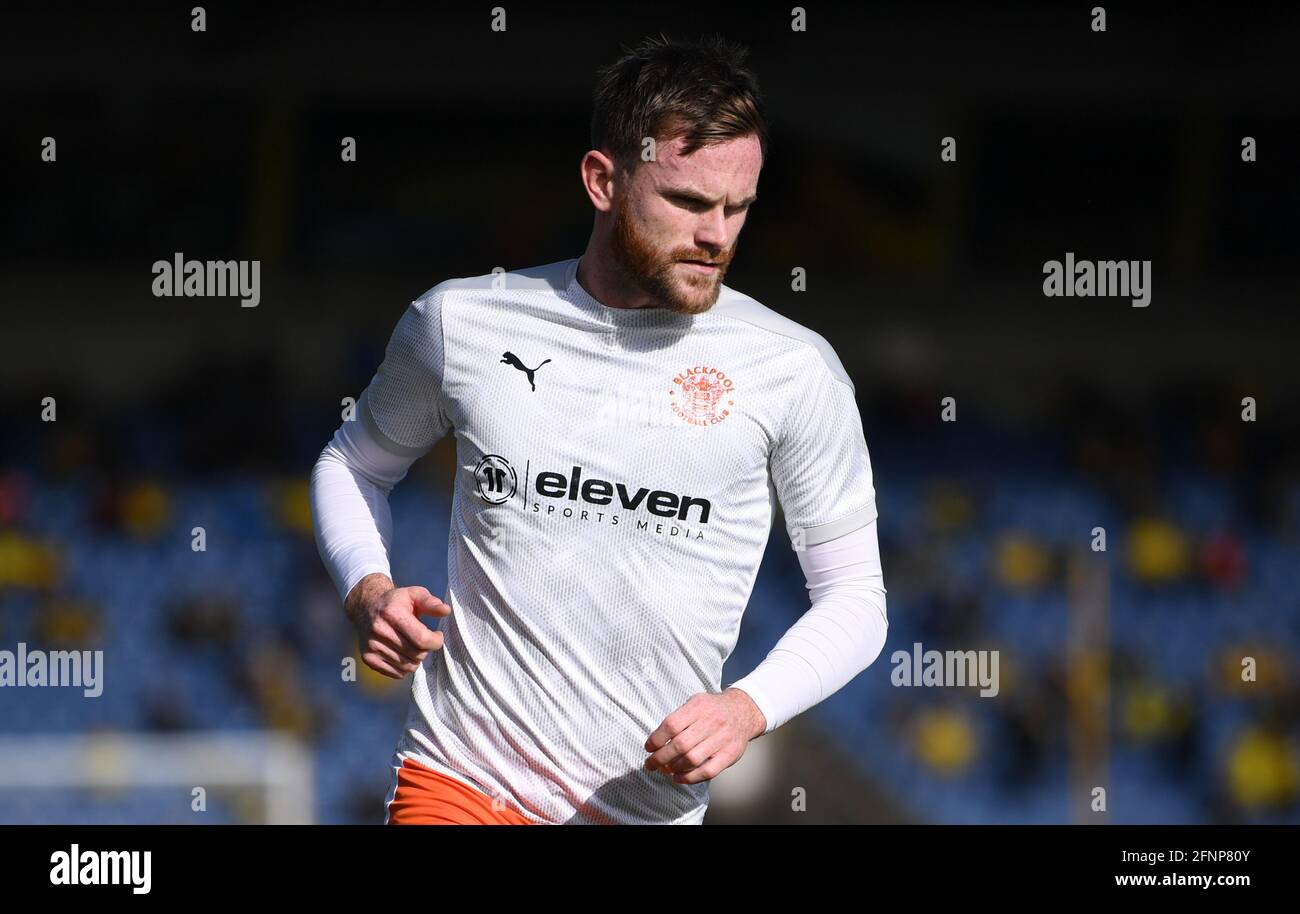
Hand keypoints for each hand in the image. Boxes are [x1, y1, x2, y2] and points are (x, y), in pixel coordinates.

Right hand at [344, 572, 450, 678]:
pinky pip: (396, 673)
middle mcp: (380, 631)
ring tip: (413, 646)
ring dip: (416, 659)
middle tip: (424, 640)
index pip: (422, 639)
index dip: (436, 641)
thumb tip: (445, 610)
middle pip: (416, 654)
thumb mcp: (414, 594)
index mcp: (393, 614)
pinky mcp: (368, 658)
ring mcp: (372, 647)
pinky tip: (403, 653)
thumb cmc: (395, 601)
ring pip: (408, 666)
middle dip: (426, 649)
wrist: (366, 606)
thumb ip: (431, 603)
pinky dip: (405, 667)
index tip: (437, 636)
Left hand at [642, 688, 766, 784]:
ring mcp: (722, 739)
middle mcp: (712, 722)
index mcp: (699, 706)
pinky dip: (690, 778)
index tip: (648, 747)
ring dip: (674, 768)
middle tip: (650, 764)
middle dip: (660, 758)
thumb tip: (656, 742)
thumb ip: (678, 718)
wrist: (743, 711)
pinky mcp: (730, 754)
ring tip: (665, 770)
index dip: (656, 739)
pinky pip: (707, 772)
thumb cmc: (712, 709)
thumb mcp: (695, 702)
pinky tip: (679, 777)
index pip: (672, 725)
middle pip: (680, 745)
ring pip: (692, 759)